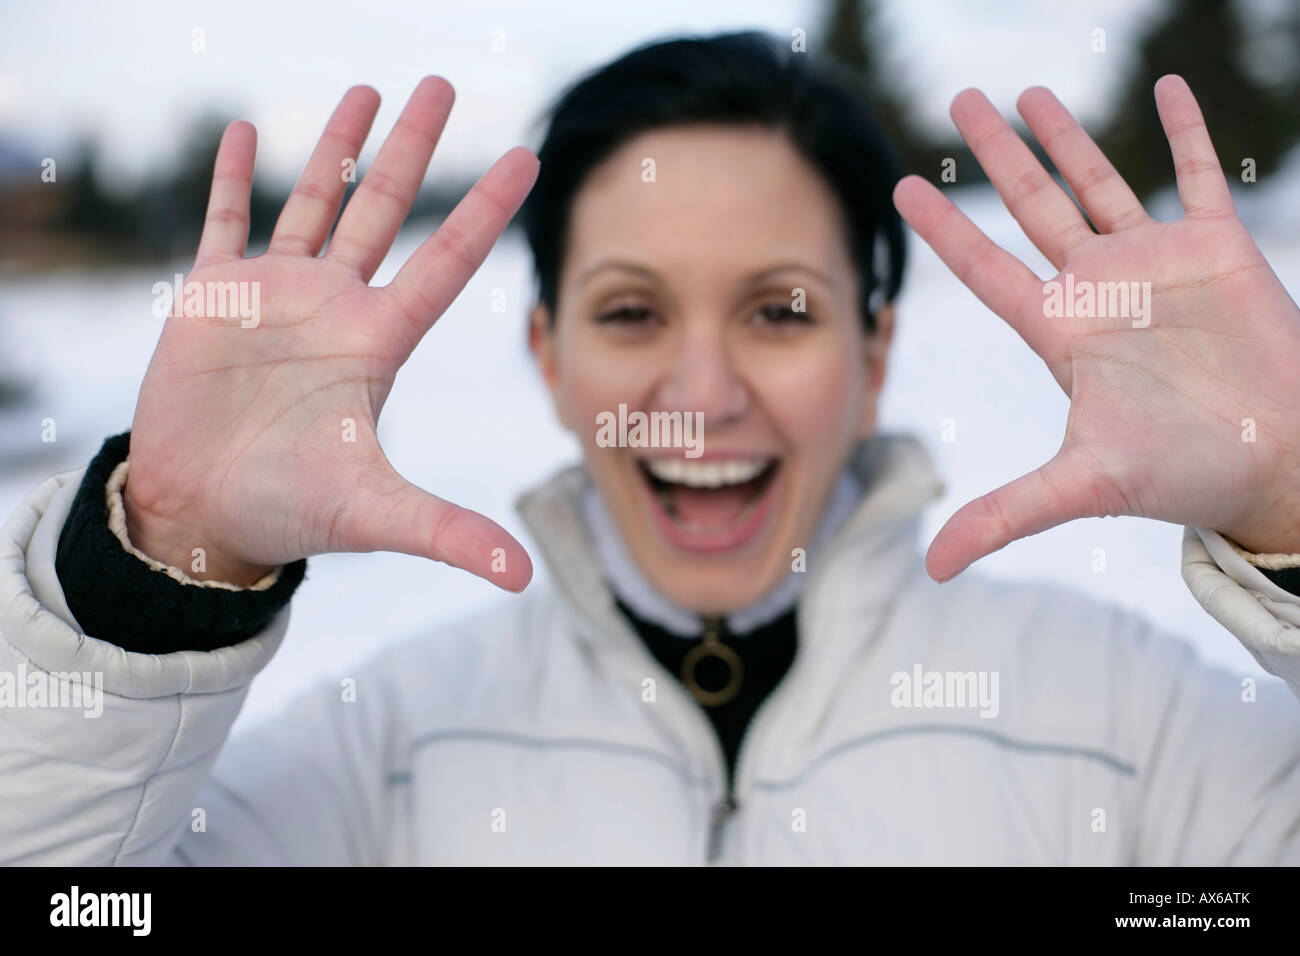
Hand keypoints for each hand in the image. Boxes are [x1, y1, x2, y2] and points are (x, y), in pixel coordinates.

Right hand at [124, 78, 537, 589]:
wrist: (203, 516)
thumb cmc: (291, 512)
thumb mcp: (375, 513)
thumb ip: (448, 533)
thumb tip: (524, 579)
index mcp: (378, 341)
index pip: (447, 260)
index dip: (487, 209)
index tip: (527, 157)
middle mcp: (336, 306)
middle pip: (385, 208)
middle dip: (412, 146)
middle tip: (439, 83)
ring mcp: (276, 295)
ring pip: (315, 201)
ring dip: (337, 146)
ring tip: (368, 91)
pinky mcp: (213, 296)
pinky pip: (225, 220)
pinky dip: (235, 178)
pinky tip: (251, 132)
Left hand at [893, 75, 1299, 581]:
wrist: (1273, 462)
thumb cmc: (1180, 475)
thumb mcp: (1083, 487)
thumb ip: (1006, 515)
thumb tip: (930, 571)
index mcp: (1059, 331)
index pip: (984, 267)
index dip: (944, 228)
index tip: (903, 185)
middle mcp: (1098, 290)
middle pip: (1031, 205)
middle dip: (995, 153)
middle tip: (957, 99)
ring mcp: (1155, 264)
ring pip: (1098, 182)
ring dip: (1067, 134)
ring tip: (1028, 91)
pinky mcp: (1219, 249)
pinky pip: (1198, 173)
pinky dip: (1185, 130)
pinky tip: (1166, 87)